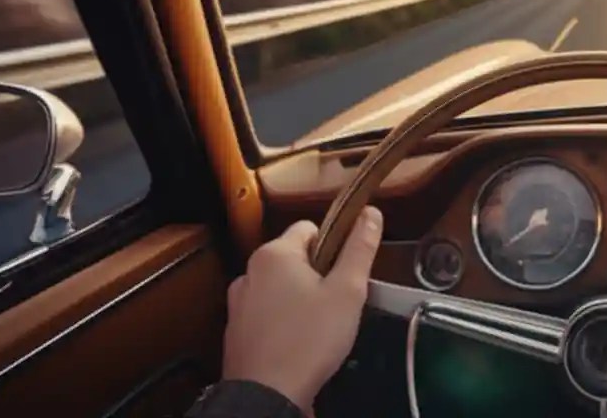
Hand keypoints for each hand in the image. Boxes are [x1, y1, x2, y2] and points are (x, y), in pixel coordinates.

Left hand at [222, 207, 382, 411]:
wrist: (266, 395)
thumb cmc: (310, 339)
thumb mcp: (348, 291)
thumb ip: (360, 249)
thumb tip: (371, 212)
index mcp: (275, 254)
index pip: (310, 228)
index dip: (335, 246)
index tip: (347, 274)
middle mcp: (249, 271)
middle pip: (294, 258)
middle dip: (318, 274)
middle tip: (338, 303)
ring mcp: (238, 302)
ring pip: (280, 286)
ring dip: (299, 297)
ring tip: (319, 326)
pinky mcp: (235, 329)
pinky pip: (266, 311)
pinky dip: (282, 319)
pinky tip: (297, 342)